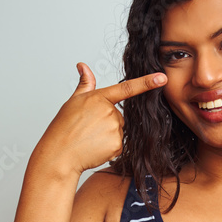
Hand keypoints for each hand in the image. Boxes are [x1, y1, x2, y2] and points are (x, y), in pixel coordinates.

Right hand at [40, 63, 166, 175]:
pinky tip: (94, 148)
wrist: (59, 155)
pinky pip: (118, 144)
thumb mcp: (73, 102)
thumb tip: (83, 66)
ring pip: (118, 130)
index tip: (162, 78)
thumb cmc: (63, 128)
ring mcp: (114, 128)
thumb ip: (85, 84)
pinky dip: (108, 148)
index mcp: (98, 98)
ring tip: (89, 139)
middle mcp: (109, 111)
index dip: (146, 82)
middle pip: (118, 116)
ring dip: (107, 135)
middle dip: (107, 122)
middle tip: (88, 129)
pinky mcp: (117, 144)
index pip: (126, 88)